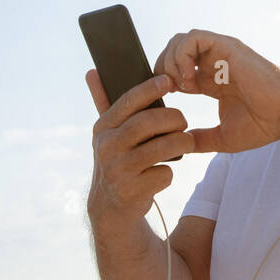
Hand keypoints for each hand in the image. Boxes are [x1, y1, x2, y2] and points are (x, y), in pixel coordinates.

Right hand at [84, 71, 191, 227]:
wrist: (110, 207)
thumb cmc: (117, 159)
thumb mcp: (108, 134)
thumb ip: (103, 103)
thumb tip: (92, 71)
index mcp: (103, 128)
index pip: (127, 101)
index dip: (149, 88)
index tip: (169, 81)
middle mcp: (107, 147)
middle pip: (147, 123)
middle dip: (173, 119)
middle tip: (184, 122)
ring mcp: (118, 170)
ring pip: (160, 148)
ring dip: (181, 143)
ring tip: (187, 142)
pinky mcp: (132, 191)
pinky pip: (163, 174)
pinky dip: (170, 172)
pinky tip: (165, 171)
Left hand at [154, 29, 279, 153]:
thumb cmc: (262, 124)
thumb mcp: (223, 137)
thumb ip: (202, 139)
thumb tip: (182, 145)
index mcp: (212, 80)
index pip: (177, 70)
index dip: (166, 83)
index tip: (168, 102)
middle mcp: (214, 63)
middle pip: (173, 51)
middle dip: (163, 69)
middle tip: (170, 92)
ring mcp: (220, 52)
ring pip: (180, 41)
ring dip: (172, 62)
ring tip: (182, 85)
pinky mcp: (226, 46)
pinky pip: (193, 38)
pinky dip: (183, 56)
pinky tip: (190, 78)